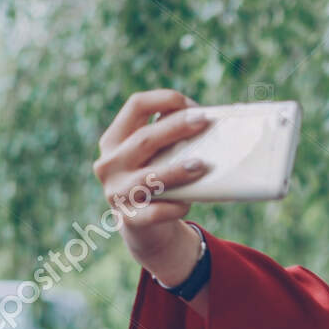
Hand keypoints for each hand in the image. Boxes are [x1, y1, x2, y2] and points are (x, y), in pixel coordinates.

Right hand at [93, 89, 213, 282]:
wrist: (147, 229)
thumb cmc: (159, 181)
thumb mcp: (158, 156)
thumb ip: (173, 138)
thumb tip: (219, 118)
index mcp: (115, 139)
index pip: (136, 105)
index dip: (166, 100)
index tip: (194, 106)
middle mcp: (110, 163)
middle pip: (144, 139)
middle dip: (176, 128)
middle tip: (205, 122)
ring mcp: (116, 192)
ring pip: (147, 178)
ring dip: (176, 171)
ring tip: (201, 165)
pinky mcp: (130, 219)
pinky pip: (155, 213)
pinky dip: (174, 207)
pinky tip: (188, 204)